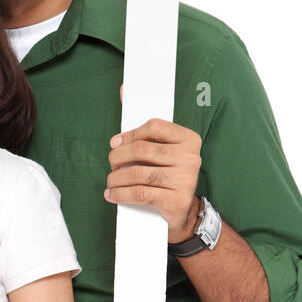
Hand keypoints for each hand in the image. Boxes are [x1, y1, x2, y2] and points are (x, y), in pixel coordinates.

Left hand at [105, 86, 201, 240]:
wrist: (182, 212)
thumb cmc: (166, 176)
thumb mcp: (160, 151)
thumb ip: (144, 127)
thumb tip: (124, 89)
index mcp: (189, 140)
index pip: (154, 126)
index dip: (130, 134)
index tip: (116, 143)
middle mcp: (191, 158)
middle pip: (142, 150)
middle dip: (118, 157)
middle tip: (112, 165)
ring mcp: (186, 180)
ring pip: (138, 173)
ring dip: (116, 178)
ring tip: (110, 182)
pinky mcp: (176, 200)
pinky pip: (141, 193)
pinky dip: (121, 194)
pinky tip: (112, 195)